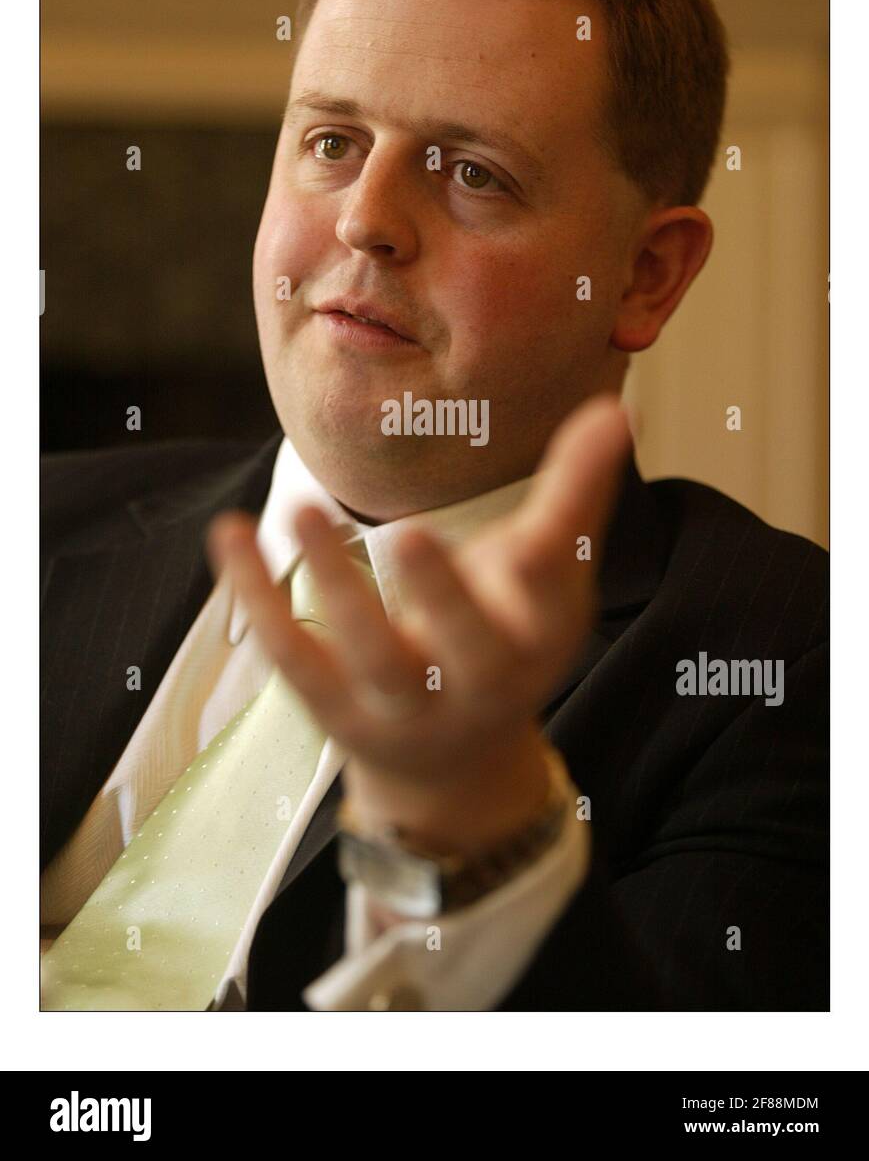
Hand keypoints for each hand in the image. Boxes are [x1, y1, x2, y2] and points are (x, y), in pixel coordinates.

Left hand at [207, 394, 631, 852]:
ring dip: (335, 588)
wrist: (453, 764)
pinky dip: (259, 600)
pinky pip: (293, 658)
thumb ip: (574, 493)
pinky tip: (230, 536)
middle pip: (466, 650)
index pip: (551, 596)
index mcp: (539, 640)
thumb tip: (613, 409)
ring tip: (303, 510)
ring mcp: (405, 706)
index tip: (540, 517)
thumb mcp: (548, 577)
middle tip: (410, 534)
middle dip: (442, 597)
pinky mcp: (337, 712)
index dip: (549, 554)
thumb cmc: (504, 637)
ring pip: (373, 657)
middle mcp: (479, 683)